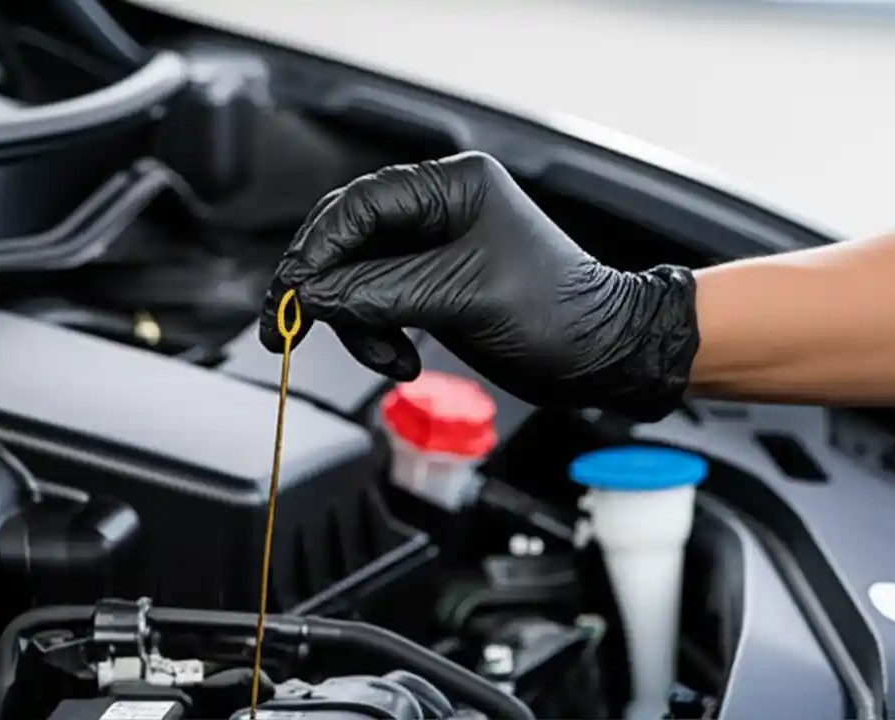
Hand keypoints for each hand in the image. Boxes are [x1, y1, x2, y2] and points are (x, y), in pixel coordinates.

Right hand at [258, 151, 699, 420]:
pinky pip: (376, 301)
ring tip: (385, 358)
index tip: (290, 295)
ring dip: (356, 323)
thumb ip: (375, 292)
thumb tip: (305, 294)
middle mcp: (437, 208)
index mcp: (451, 186)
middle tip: (288, 331)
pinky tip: (399, 359)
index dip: (315, 250)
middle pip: (347, 239)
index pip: (358, 206)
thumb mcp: (458, 299)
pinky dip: (375, 333)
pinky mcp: (431, 284)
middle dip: (323, 289)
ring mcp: (433, 247)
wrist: (606, 357)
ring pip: (356, 276)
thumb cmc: (556, 314)